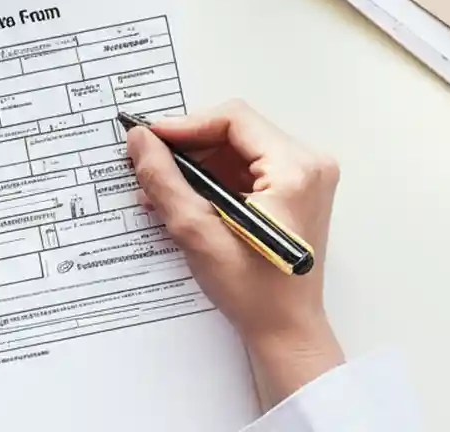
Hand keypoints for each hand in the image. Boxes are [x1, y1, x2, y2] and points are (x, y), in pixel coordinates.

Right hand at [126, 100, 343, 408]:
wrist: (286, 331)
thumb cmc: (253, 291)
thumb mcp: (197, 232)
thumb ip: (164, 179)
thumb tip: (140, 140)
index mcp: (296, 169)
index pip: (233, 118)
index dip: (185, 125)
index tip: (150, 140)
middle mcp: (309, 165)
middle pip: (236, 131)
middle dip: (188, 148)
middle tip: (150, 164)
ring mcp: (305, 178)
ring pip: (237, 149)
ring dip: (197, 165)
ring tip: (161, 189)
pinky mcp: (295, 192)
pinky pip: (246, 168)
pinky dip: (213, 179)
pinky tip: (184, 198)